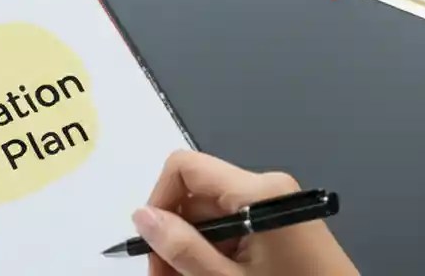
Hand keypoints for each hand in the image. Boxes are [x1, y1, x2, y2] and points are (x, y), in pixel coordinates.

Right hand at [133, 151, 357, 275]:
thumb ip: (182, 248)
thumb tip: (142, 215)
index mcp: (258, 191)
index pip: (185, 168)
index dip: (159, 202)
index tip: (150, 245)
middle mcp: (268, 189)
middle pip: (196, 198)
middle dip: (173, 238)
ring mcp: (276, 208)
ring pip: (211, 220)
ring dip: (191, 252)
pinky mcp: (282, 228)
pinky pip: (234, 232)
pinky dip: (215, 257)